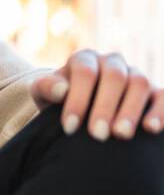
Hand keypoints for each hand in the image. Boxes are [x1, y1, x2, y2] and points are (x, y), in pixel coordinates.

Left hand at [30, 49, 163, 139]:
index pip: (85, 73)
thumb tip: (60, 90)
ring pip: (140, 85)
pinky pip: (163, 96)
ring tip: (121, 135)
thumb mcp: (43, 94)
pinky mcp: (154, 91)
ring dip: (131, 110)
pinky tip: (152, 129)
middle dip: (105, 107)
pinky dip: (160, 111)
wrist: (76, 108)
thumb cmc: (57, 101)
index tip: (70, 127)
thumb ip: (46, 88)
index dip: (78, 100)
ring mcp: (135, 75)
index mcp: (85, 59)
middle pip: (114, 78)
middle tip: (98, 135)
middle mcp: (112, 63)